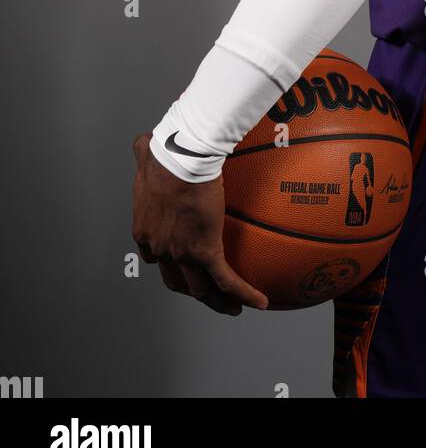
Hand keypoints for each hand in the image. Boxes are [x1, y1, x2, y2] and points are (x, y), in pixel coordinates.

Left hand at [131, 132, 268, 314]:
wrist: (182, 159)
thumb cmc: (165, 152)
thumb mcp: (147, 154)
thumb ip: (144, 153)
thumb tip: (147, 141)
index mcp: (146, 232)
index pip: (154, 257)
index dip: (167, 262)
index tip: (180, 260)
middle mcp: (160, 249)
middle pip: (175, 280)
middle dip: (191, 289)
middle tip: (206, 291)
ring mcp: (181, 254)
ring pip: (200, 289)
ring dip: (216, 302)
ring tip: (232, 307)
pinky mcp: (205, 252)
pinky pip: (227, 280)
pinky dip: (243, 293)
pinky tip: (260, 300)